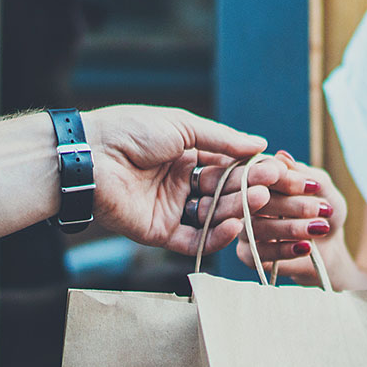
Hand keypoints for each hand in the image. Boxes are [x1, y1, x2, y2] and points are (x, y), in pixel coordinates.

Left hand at [82, 106, 319, 254]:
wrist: (89, 156)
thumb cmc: (130, 131)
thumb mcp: (182, 126)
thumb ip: (222, 139)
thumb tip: (260, 143)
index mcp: (186, 156)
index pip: (227, 167)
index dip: (251, 170)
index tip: (277, 170)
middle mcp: (181, 184)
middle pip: (224, 193)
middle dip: (248, 191)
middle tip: (272, 188)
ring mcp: (172, 210)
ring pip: (213, 216)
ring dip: (237, 211)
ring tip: (257, 203)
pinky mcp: (160, 233)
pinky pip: (194, 240)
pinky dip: (215, 236)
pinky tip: (234, 225)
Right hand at [234, 158, 349, 285]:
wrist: (330, 246)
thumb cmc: (324, 211)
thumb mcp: (323, 189)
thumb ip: (305, 174)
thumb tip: (281, 157)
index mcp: (261, 178)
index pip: (260, 173)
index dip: (284, 179)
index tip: (312, 186)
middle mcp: (246, 200)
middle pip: (256, 200)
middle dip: (291, 204)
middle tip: (321, 209)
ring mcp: (244, 227)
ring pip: (257, 227)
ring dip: (291, 227)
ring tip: (320, 228)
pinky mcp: (248, 254)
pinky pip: (257, 253)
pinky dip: (284, 249)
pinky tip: (306, 247)